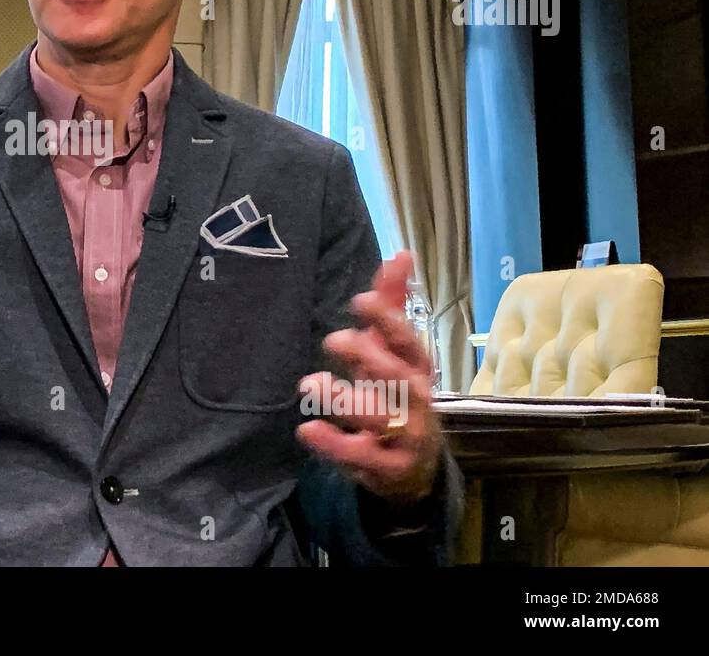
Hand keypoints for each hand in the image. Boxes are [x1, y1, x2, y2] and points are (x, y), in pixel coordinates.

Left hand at [295, 251, 440, 506]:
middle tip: (334, 339)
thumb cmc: (395, 395)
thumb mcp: (392, 353)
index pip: (411, 344)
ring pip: (380, 419)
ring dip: (344, 401)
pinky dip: (334, 445)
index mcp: (416, 371)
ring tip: (309, 384)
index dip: (390, 322)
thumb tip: (401, 253)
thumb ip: (392, 305)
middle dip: (368, 358)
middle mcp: (417, 403)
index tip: (361, 299)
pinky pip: (362, 458)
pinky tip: (306, 429)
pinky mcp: (386, 469)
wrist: (413, 469)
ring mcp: (405, 438)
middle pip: (398, 380)